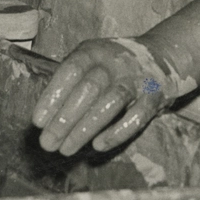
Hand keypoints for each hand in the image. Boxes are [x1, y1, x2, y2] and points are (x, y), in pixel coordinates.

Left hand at [32, 37, 193, 155]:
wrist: (161, 56)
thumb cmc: (113, 66)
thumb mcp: (90, 61)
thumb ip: (70, 82)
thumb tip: (44, 117)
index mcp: (94, 51)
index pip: (70, 71)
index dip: (53, 96)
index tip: (38, 121)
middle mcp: (115, 62)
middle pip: (88, 89)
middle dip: (65, 119)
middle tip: (48, 143)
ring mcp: (137, 79)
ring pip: (110, 103)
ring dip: (85, 128)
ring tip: (66, 149)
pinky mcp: (154, 97)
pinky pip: (136, 117)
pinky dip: (117, 132)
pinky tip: (97, 146)